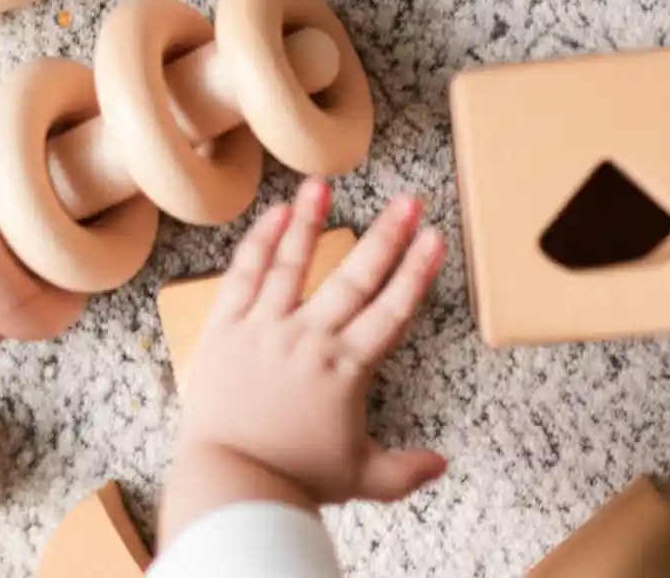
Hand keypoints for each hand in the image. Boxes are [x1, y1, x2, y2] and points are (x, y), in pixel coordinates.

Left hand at [178, 179, 446, 506]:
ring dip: (311, 221)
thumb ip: (405, 470)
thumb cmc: (294, 482)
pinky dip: (260, 242)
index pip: (392, 310)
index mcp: (346, 368)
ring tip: (323, 185)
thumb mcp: (360, 479)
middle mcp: (310, 338)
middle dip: (386, 236)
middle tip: (408, 202)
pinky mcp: (226, 329)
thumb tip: (442, 465)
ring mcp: (265, 328)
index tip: (434, 239)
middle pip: (355, 277)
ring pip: (293, 263)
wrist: (231, 484)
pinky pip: (245, 275)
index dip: (417, 272)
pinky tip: (276, 215)